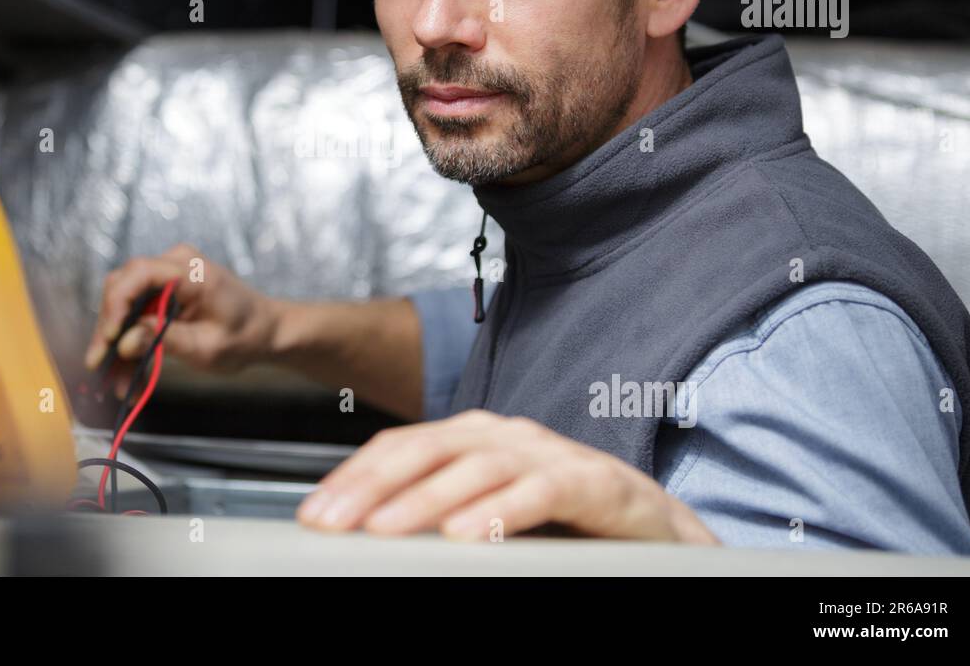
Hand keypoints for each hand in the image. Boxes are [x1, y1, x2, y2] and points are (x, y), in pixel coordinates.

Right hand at [84, 243, 280, 395]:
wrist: (264, 331)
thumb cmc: (244, 337)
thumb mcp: (207, 347)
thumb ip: (165, 340)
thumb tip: (125, 342)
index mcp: (192, 271)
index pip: (140, 273)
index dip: (117, 304)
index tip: (111, 339)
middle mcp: (176, 264)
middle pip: (123, 288)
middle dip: (108, 330)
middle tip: (99, 367)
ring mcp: (168, 275)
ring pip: (124, 304)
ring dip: (117, 344)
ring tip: (117, 383)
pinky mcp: (163, 291)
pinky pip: (136, 312)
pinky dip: (131, 343)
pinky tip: (129, 376)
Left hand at [296, 409, 718, 543]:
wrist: (653, 524)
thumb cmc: (564, 517)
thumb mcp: (487, 509)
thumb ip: (437, 508)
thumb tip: (367, 527)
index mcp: (476, 437)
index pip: (403, 445)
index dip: (355, 474)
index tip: (315, 511)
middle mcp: (507, 436)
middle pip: (429, 448)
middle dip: (372, 483)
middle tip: (332, 520)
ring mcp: (549, 454)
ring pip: (476, 467)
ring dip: (425, 498)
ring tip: (384, 528)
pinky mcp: (591, 482)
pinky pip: (538, 493)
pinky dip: (498, 512)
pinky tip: (464, 534)